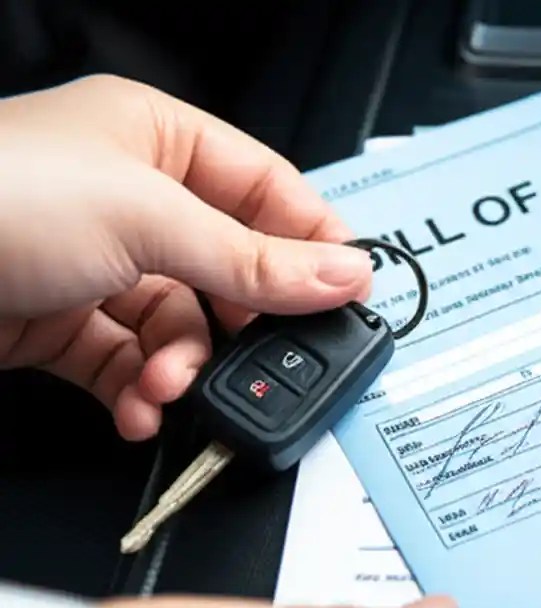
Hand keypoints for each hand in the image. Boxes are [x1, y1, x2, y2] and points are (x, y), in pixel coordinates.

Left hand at [0, 74, 373, 440]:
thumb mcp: (148, 221)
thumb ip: (254, 260)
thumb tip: (344, 274)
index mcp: (158, 140)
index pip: (268, 191)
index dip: (314, 242)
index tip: (349, 295)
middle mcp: (131, 198)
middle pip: (230, 268)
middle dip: (240, 323)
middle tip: (268, 358)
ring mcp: (97, 262)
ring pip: (182, 326)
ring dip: (183, 367)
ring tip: (167, 387)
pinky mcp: (63, 322)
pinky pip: (131, 363)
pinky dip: (141, 392)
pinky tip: (138, 406)